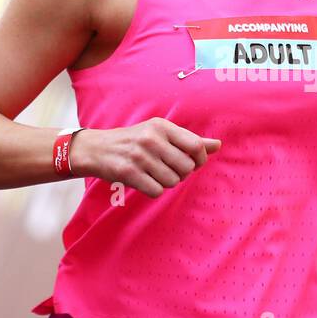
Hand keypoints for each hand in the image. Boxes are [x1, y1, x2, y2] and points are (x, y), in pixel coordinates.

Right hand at [73, 118, 220, 198]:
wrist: (98, 148)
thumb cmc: (135, 141)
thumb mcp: (161, 134)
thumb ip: (189, 140)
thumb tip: (218, 145)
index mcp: (162, 126)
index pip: (196, 145)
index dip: (200, 159)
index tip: (194, 163)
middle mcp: (151, 139)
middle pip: (186, 168)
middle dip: (181, 174)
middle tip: (169, 170)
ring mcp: (139, 156)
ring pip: (172, 181)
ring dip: (166, 182)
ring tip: (154, 174)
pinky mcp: (128, 172)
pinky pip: (156, 191)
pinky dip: (153, 190)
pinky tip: (145, 181)